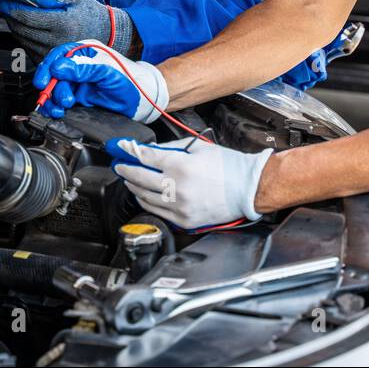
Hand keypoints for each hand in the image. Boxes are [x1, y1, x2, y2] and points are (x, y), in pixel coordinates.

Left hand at [0, 0, 132, 55]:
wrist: (104, 33)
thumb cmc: (88, 12)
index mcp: (63, 24)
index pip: (27, 16)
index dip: (8, 7)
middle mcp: (57, 41)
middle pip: (20, 28)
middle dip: (8, 15)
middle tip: (3, 4)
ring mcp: (52, 53)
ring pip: (21, 38)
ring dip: (15, 25)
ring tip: (17, 13)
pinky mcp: (49, 60)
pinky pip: (27, 47)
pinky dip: (23, 35)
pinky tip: (28, 27)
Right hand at [32, 39, 166, 121]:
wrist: (142, 100)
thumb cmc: (129, 79)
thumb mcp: (106, 70)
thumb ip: (82, 68)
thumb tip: (58, 67)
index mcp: (85, 52)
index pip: (59, 55)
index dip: (49, 68)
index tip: (45, 81)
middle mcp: (78, 66)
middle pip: (54, 74)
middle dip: (53, 88)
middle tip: (61, 98)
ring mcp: (78, 83)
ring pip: (55, 89)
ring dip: (54, 99)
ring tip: (62, 107)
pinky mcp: (79, 98)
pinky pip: (60, 101)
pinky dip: (56, 107)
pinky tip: (59, 111)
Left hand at [108, 137, 272, 227]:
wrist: (248, 189)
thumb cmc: (228, 167)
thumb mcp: (200, 148)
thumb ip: (172, 148)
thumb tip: (152, 150)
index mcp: (180, 166)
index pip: (145, 157)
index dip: (129, 151)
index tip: (121, 149)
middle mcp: (176, 188)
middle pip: (139, 178)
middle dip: (126, 170)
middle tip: (120, 165)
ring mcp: (179, 206)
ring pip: (144, 197)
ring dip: (133, 186)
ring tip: (130, 179)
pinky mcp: (183, 220)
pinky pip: (156, 211)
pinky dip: (146, 201)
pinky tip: (144, 195)